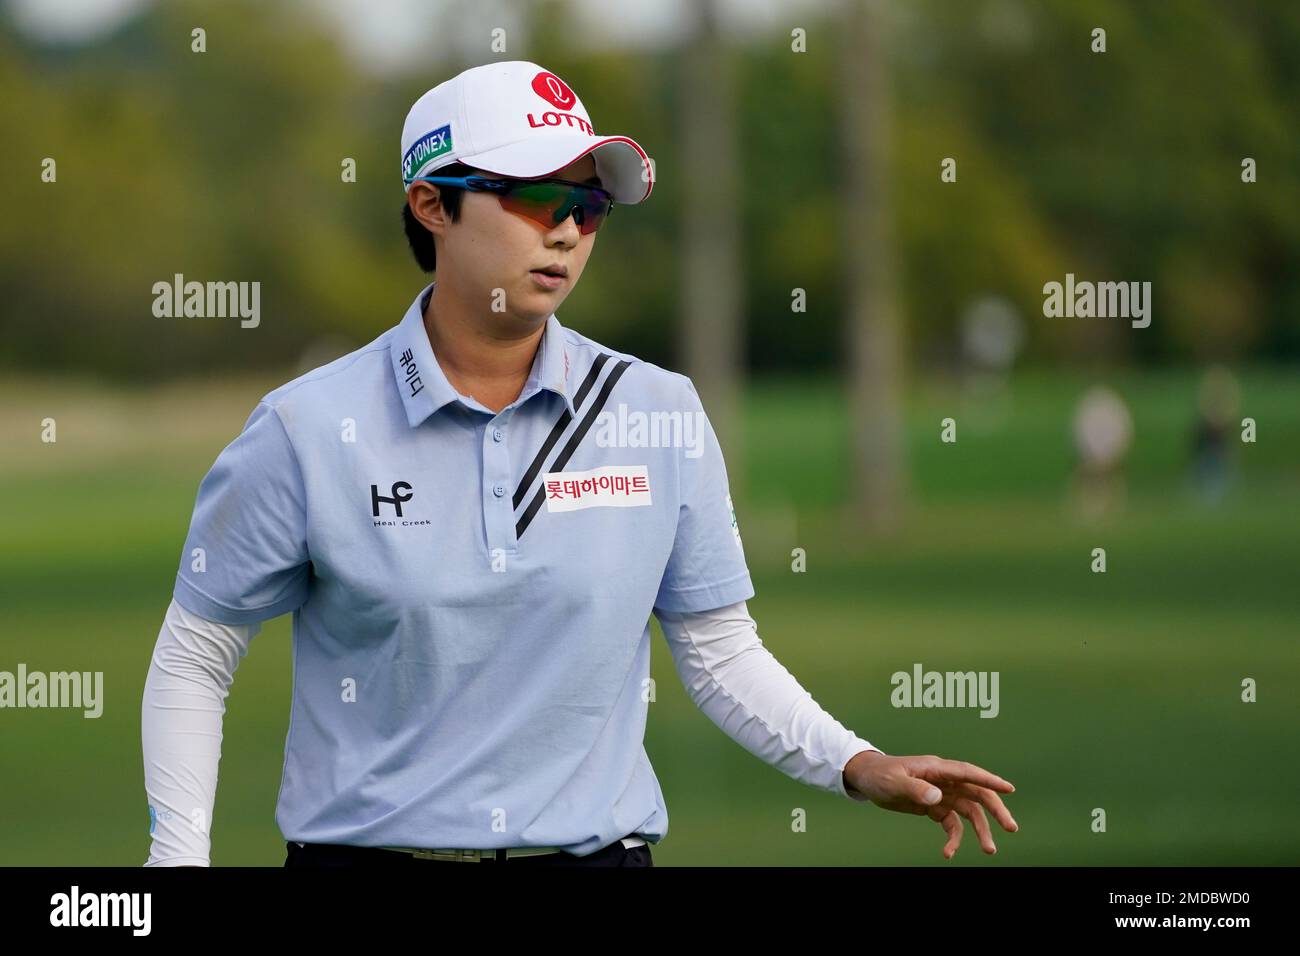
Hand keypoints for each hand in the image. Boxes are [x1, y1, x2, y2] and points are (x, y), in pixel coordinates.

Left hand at [843, 751, 1018, 858]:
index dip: (989, 780)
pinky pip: (951, 823)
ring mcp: (941, 794)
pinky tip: (949, 852)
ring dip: (980, 830)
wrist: (866, 779)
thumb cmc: (880, 774)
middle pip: (977, 793)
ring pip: (969, 811)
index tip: (1009, 789)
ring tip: (989, 850)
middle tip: (1011, 828)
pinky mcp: (934, 807)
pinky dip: (954, 838)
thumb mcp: (894, 781)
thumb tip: (938, 797)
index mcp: (936, 769)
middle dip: (995, 810)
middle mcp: (944, 780)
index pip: (968, 773)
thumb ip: (915, 788)